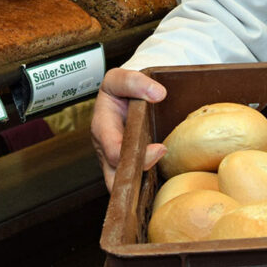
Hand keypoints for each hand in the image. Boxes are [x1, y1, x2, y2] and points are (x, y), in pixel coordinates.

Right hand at [91, 67, 167, 190]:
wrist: (123, 96)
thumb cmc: (120, 89)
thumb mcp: (121, 77)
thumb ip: (136, 81)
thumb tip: (158, 94)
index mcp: (102, 128)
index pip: (113, 151)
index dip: (135, 155)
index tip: (160, 149)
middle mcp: (106, 150)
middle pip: (112, 180)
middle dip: (131, 187)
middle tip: (156, 180)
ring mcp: (115, 162)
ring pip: (123, 186)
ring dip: (140, 190)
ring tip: (162, 187)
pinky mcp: (128, 166)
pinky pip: (135, 183)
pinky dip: (147, 188)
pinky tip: (164, 188)